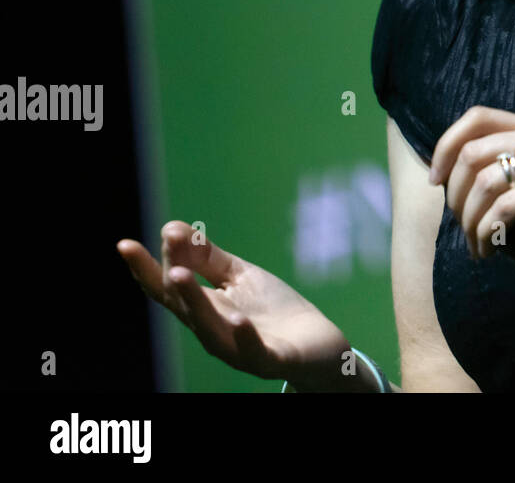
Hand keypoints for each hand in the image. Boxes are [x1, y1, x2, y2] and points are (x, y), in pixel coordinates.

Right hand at [117, 221, 354, 389]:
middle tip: (163, 248)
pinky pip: (253, 351)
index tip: (124, 244)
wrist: (317, 346)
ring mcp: (240, 348)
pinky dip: (244, 336)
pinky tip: (238, 319)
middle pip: (185, 307)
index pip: (168, 289)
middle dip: (171, 281)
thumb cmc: (272, 310)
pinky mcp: (270, 359)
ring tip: (180, 275)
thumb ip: (207, 258)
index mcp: (204, 309)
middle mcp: (214, 332)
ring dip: (195, 302)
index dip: (145, 269)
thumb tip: (169, 228)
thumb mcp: (239, 277)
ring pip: (211, 330)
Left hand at [430, 106, 514, 284]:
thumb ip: (514, 171)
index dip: (445, 145)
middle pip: (472, 152)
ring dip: (468, 221)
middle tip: (462, 226)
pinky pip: (504, 209)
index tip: (436, 182)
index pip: (477, 117)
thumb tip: (453, 180)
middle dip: (454, 195)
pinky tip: (488, 252)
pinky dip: (486, 234)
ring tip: (476, 245)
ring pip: (484, 182)